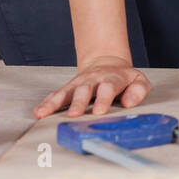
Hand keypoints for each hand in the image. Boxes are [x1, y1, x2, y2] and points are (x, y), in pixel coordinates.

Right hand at [34, 55, 151, 117]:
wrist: (107, 64)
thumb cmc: (124, 78)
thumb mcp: (138, 81)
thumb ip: (138, 91)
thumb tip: (129, 103)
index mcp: (112, 79)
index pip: (108, 88)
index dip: (103, 99)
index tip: (99, 111)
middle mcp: (93, 80)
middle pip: (84, 90)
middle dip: (79, 102)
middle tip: (74, 115)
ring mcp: (78, 84)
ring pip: (66, 92)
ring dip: (55, 103)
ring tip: (45, 113)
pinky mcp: (68, 88)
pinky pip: (56, 95)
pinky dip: (47, 103)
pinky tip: (39, 112)